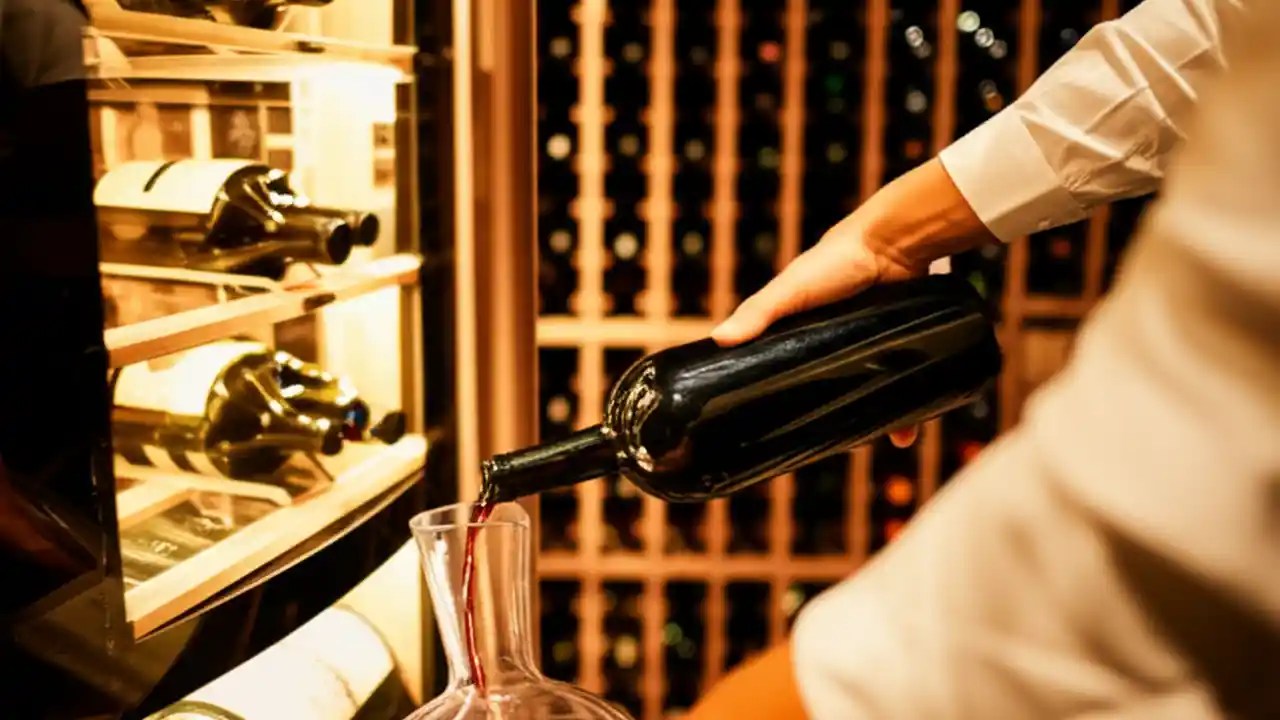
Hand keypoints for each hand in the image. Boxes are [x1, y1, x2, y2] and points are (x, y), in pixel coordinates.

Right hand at [710, 159, 993, 447]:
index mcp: (801, 330)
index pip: (783, 368)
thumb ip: (759, 312)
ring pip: (864, 391)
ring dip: (866, 419)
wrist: (896, 244)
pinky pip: (899, 387)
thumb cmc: (835, 261)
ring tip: (863, 443)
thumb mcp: (790, 289)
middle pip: (827, 385)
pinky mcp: (898, 347)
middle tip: (819, 444)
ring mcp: (868, 345)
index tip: (768, 427)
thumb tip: (718, 340)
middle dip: (825, 413)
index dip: (778, 394)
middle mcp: (834, 341)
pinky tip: (903, 436)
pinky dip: (903, 415)